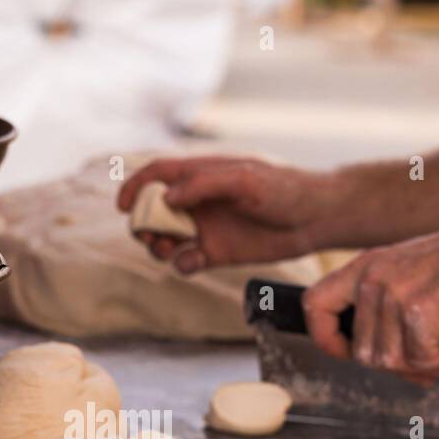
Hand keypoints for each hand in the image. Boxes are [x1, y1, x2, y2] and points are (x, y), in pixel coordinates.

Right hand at [116, 157, 331, 272]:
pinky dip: (182, 263)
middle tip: (148, 235)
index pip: (156, 175)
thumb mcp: (246, 179)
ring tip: (167, 250)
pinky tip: (193, 261)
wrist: (315, 219)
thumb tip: (169, 197)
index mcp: (201, 174)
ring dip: (157, 245)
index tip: (123, 206)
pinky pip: (186, 260)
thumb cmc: (284, 189)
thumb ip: (205, 184)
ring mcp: (205, 227)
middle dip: (143, 223)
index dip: (135, 187)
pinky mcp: (216, 253)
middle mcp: (197, 201)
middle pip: (153, 210)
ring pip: (165, 238)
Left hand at [302, 218, 438, 384]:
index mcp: (365, 267)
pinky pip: (421, 360)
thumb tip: (378, 363)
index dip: (326, 338)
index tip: (346, 352)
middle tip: (429, 360)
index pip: (315, 306)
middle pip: (362, 353)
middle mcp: (373, 278)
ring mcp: (394, 294)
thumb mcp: (412, 276)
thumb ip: (386, 313)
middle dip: (398, 366)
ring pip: (391, 362)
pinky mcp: (420, 311)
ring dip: (425, 367)